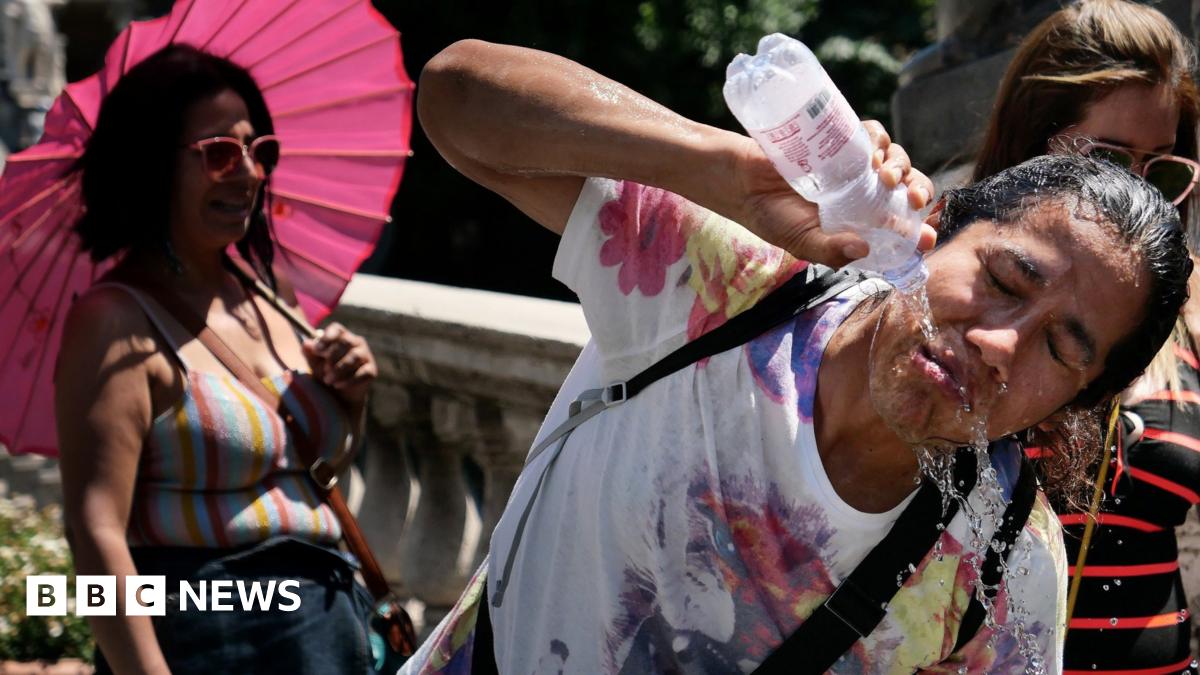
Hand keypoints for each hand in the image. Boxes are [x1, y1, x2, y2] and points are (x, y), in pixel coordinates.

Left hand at [301, 323, 376, 406]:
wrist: (338, 395)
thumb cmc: (325, 373)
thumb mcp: (314, 363)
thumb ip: (310, 353)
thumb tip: (307, 343)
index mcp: (341, 336)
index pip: (337, 329)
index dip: (327, 337)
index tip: (317, 350)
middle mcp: (356, 342)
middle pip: (346, 341)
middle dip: (332, 356)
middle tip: (324, 370)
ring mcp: (366, 355)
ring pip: (354, 357)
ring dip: (339, 370)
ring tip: (328, 380)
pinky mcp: (371, 370)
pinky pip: (362, 372)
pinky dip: (349, 380)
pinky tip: (338, 385)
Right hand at [728, 120, 936, 268]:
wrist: (742, 182)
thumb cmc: (772, 217)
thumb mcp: (801, 242)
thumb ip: (829, 250)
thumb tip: (861, 251)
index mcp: (862, 220)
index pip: (901, 223)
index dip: (919, 228)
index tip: (927, 236)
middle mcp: (865, 192)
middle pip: (908, 186)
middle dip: (919, 190)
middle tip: (914, 199)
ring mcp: (855, 164)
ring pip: (896, 158)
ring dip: (901, 166)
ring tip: (885, 177)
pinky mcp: (842, 138)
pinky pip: (872, 134)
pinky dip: (878, 140)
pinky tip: (871, 153)